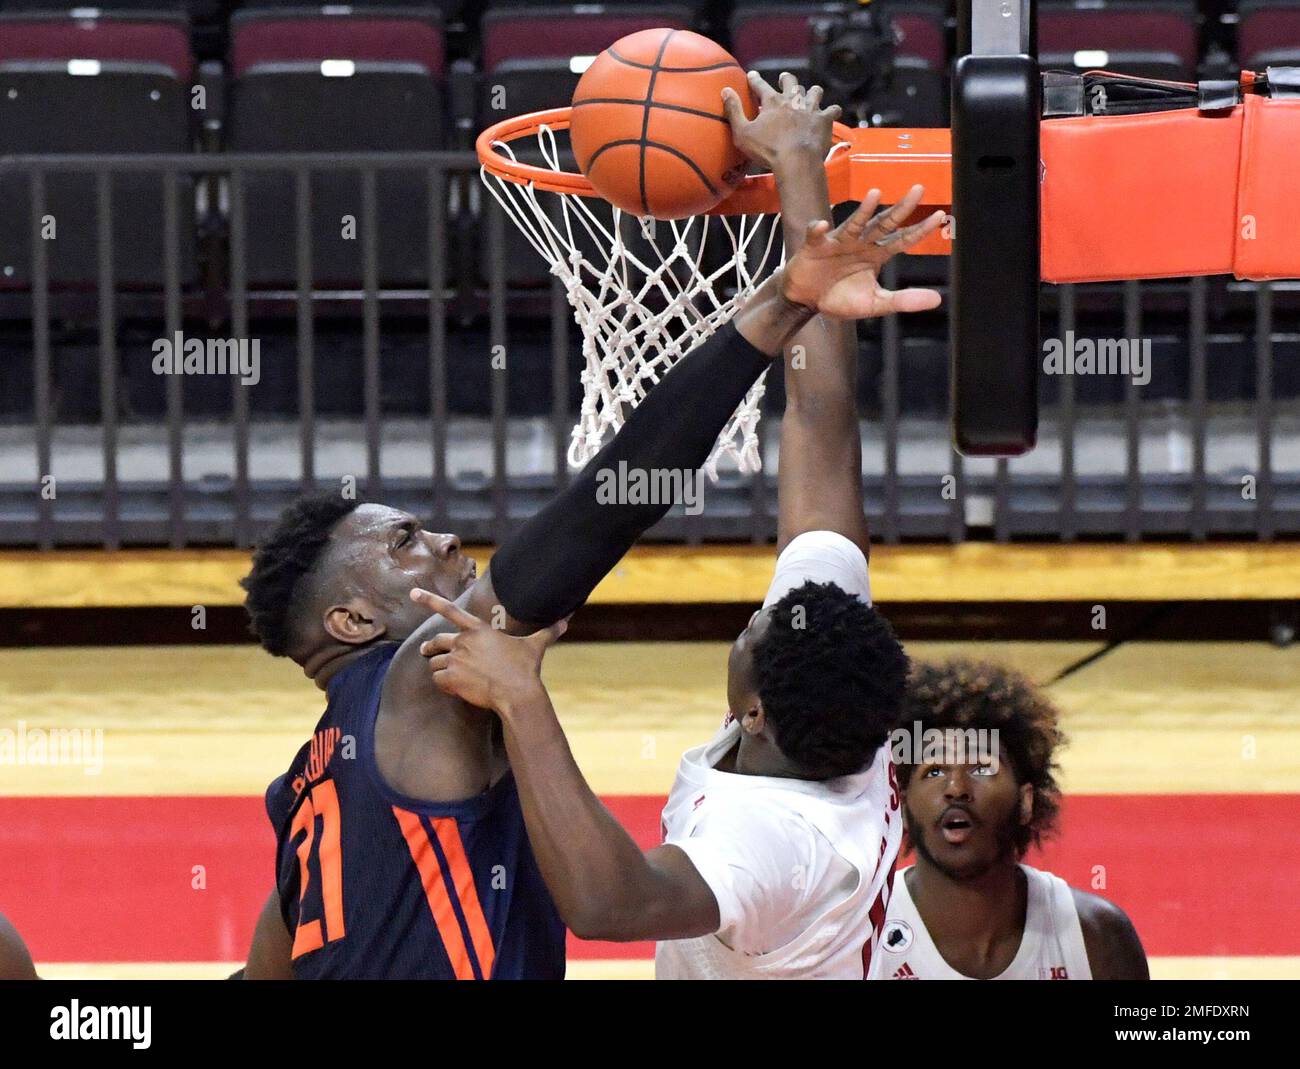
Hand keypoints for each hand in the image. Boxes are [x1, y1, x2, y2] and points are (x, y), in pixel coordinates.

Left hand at [409, 588, 565, 714]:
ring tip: (451, 678)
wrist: (517, 692)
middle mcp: (463, 641)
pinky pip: (437, 680)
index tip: (412, 593)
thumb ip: (547, 632)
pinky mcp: (451, 677)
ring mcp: (456, 659)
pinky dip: (442, 685)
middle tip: (427, 652)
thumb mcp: (535, 646)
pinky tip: (454, 689)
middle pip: (436, 641)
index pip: (450, 610)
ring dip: (440, 670)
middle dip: (430, 647)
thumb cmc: (525, 668)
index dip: (430, 599)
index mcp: (479, 629)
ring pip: (435, 663)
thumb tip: (566, 621)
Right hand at [723, 71, 839, 170]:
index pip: (760, 85)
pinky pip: (832, 110)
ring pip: (814, 91)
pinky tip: (832, 112)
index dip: (755, 80)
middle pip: (790, 82)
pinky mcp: (824, 119)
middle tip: (784, 79)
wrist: (796, 160)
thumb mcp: (743, 133)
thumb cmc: (767, 150)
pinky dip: (832, 110)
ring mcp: (810, 108)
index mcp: (772, 102)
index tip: (752, 75)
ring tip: (811, 94)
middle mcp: (792, 99)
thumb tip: (725, 90)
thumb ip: (734, 111)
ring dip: (812, 92)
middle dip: (786, 79)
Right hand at [780, 184, 945, 318]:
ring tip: (875, 195)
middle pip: (884, 223)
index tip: (939, 216)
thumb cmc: (840, 298)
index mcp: (877, 255)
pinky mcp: (815, 246)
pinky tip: (821, 226)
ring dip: (864, 210)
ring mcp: (839, 242)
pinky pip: (816, 235)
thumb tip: (937, 300)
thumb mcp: (874, 303)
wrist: (807, 300)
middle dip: (901, 208)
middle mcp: (861, 243)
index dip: (920, 229)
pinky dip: (817, 229)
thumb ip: (903, 300)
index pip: (903, 239)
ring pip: (854, 223)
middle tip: (919, 190)